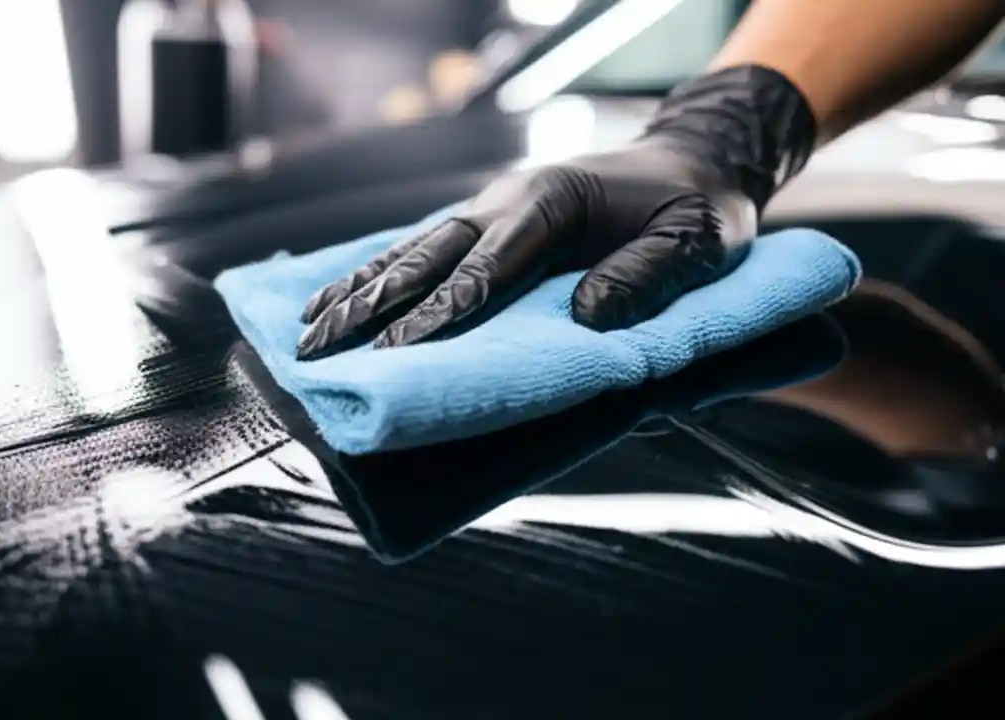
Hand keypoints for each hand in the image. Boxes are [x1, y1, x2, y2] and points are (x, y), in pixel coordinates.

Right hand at [296, 65, 815, 359]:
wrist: (695, 164)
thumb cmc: (697, 208)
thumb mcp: (695, 243)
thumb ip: (646, 277)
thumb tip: (585, 316)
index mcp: (552, 202)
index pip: (486, 267)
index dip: (441, 312)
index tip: (396, 351)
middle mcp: (508, 201)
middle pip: (428, 257)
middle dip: (372, 306)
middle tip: (320, 349)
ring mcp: (492, 209)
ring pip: (412, 251)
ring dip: (359, 291)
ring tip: (307, 329)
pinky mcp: (490, 223)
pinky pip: (423, 249)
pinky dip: (377, 273)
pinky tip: (339, 296)